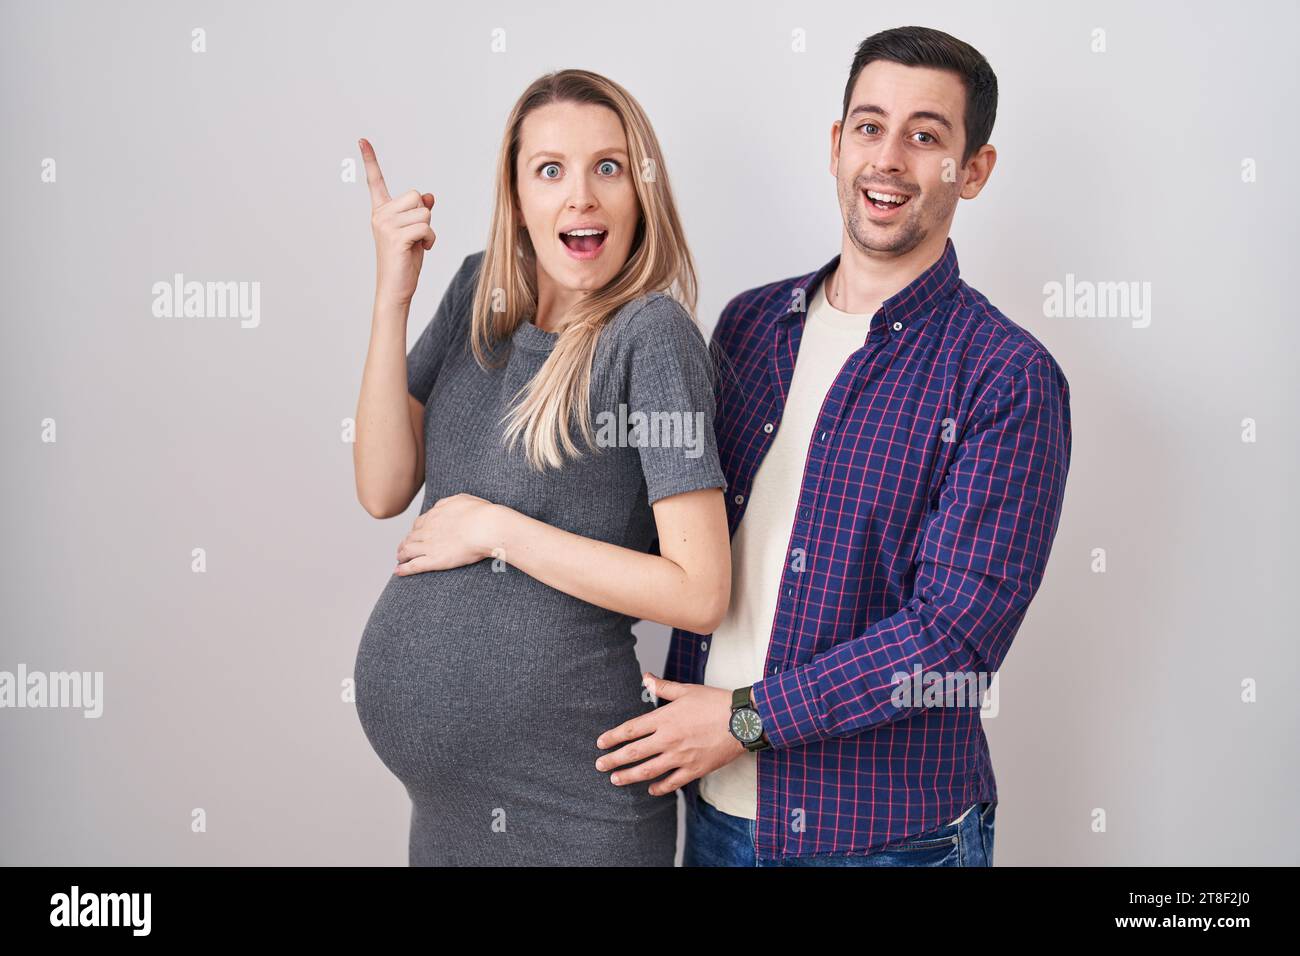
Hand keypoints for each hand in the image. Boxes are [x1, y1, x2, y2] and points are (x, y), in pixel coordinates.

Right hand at [360, 137, 435, 307]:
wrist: (395, 289)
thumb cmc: (405, 262)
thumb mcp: (416, 232)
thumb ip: (420, 212)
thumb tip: (430, 195)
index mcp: (381, 211)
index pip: (375, 181)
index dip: (370, 160)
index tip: (362, 140)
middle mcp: (380, 215)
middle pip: (416, 196)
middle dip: (424, 214)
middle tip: (416, 235)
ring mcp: (385, 225)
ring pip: (424, 212)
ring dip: (429, 229)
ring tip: (418, 244)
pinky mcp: (396, 237)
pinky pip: (426, 227)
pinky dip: (430, 239)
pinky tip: (422, 250)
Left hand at [394, 493, 503, 574]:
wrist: (486, 527)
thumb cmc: (481, 513)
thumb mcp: (463, 499)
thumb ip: (450, 502)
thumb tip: (443, 505)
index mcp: (435, 514)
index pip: (419, 523)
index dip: (415, 531)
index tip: (415, 535)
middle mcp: (427, 529)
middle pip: (410, 537)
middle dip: (405, 543)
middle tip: (402, 549)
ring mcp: (429, 545)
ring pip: (407, 550)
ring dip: (401, 555)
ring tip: (400, 560)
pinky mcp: (434, 560)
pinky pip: (414, 565)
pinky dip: (403, 569)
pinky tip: (398, 572)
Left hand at [595, 673, 744, 796]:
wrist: (743, 720)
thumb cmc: (715, 702)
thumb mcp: (686, 690)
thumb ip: (662, 687)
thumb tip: (646, 677)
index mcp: (664, 718)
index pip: (631, 729)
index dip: (613, 737)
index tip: (600, 743)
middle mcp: (668, 739)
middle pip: (634, 752)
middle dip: (613, 760)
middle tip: (599, 766)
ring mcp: (681, 757)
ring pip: (648, 771)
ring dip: (629, 776)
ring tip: (616, 780)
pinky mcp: (694, 769)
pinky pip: (672, 782)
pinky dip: (659, 788)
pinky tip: (650, 790)